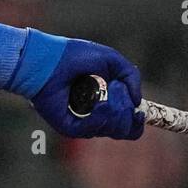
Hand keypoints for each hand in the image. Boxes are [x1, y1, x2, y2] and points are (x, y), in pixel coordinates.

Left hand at [27, 37, 144, 139]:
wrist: (48, 59)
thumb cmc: (76, 56)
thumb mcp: (112, 60)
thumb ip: (131, 77)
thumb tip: (137, 102)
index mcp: (107, 103)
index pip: (129, 125)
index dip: (137, 121)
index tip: (139, 111)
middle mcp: (96, 117)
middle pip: (124, 130)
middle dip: (126, 111)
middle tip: (115, 89)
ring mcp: (82, 123)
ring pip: (112, 131)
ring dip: (115, 111)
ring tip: (106, 91)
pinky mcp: (69, 127)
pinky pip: (92, 131)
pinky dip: (100, 117)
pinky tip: (99, 104)